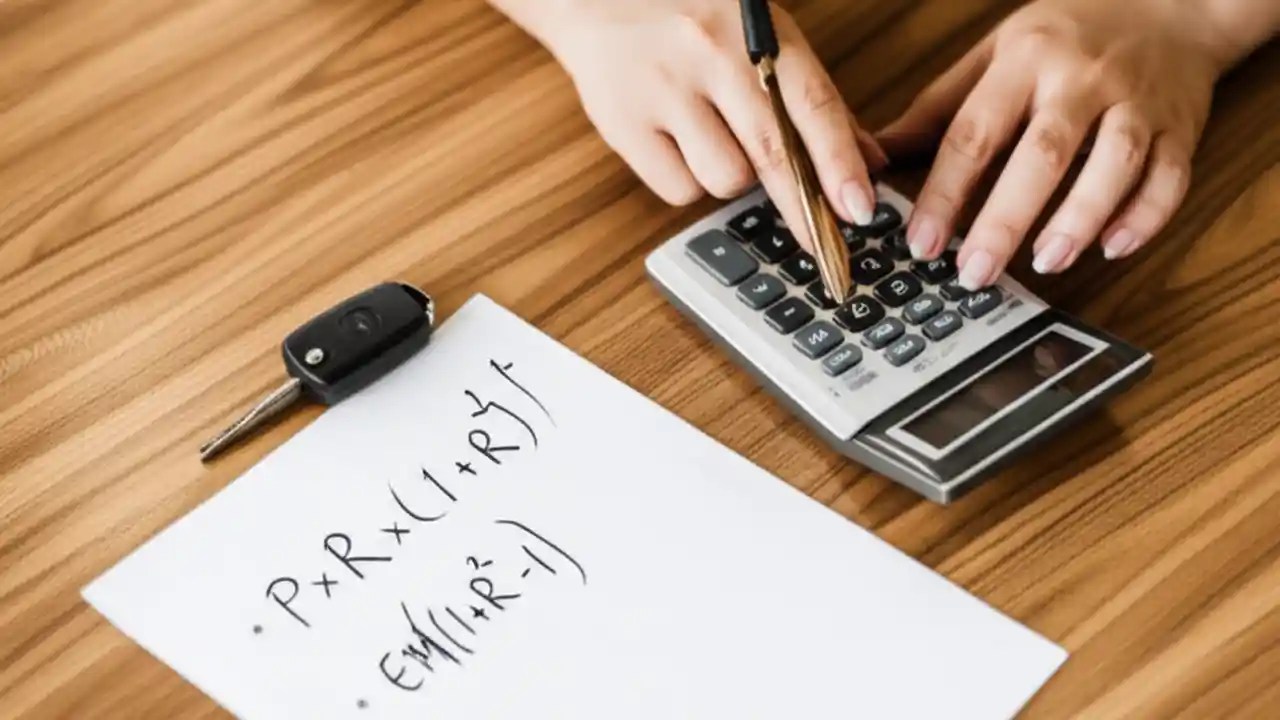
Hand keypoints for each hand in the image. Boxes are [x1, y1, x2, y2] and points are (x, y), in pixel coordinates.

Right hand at [492, 0, 885, 250]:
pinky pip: (677, 189)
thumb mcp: (759, 32)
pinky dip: (688, 182)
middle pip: (771, 153)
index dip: (840, 164)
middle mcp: (709, 55)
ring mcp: (663, 90)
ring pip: (724, 179)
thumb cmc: (687, 12)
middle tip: (828, 249)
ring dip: (733, 177)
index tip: (861, 210)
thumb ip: (811, 96)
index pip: (812, 105)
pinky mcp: (622, 123)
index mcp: (756, 30)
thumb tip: (868, 161)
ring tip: (715, 138)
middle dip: (805, 209)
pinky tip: (679, 145)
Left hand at [877, 0, 1245, 288]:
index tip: (921, 242)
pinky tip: (1114, 248)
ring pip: (1114, 163)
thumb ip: (937, 110)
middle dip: (1006, 218)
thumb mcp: (995, 55)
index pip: (975, 132)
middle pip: (1043, 153)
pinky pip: (1170, 176)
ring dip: (1080, 218)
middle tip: (975, 272)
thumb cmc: (1068, 36)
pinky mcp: (1181, 126)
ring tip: (1046, 262)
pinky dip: (1145, 216)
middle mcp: (1082, 79)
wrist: (1170, 1)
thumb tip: (875, 157)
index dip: (945, 192)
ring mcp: (1137, 102)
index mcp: (1025, 60)